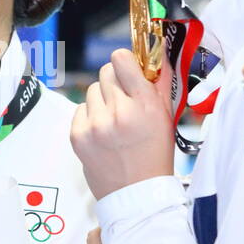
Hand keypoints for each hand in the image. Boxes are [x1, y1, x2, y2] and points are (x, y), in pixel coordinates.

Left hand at [70, 49, 175, 200]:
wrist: (137, 195)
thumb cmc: (155, 155)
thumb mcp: (166, 116)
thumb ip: (160, 81)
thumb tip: (157, 48)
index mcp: (144, 105)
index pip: (121, 58)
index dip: (126, 62)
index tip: (130, 71)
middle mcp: (118, 112)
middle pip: (105, 71)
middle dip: (116, 82)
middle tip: (125, 101)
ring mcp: (95, 125)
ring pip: (91, 90)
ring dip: (102, 100)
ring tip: (115, 121)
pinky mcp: (78, 136)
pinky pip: (80, 109)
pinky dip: (90, 117)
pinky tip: (103, 133)